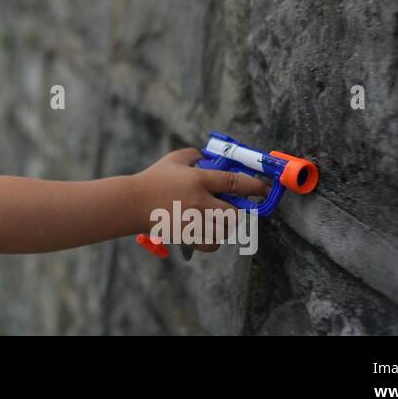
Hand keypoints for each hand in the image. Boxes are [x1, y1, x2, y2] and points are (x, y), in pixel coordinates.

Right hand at [133, 147, 269, 251]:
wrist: (132, 203)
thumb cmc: (153, 179)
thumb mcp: (173, 159)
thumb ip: (194, 155)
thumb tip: (210, 157)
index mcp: (198, 180)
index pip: (235, 182)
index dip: (254, 186)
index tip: (265, 188)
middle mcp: (199, 201)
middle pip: (234, 212)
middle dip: (238, 211)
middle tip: (235, 209)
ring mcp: (193, 221)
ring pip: (225, 230)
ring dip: (227, 225)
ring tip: (220, 220)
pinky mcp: (187, 236)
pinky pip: (212, 243)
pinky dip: (215, 239)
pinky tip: (210, 232)